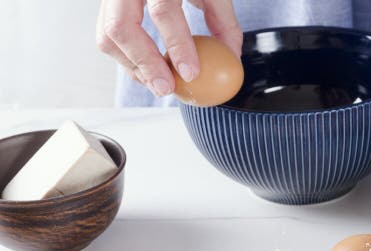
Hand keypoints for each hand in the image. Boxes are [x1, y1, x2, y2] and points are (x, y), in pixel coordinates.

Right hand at [96, 0, 241, 96]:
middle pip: (121, 27)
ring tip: (160, 85)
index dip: (178, 45)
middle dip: (145, 64)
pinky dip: (128, 60)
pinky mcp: (105, 6)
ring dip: (133, 67)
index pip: (164, 10)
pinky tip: (148, 73)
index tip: (191, 73)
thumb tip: (231, 58)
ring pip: (107, 36)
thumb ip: (223, 21)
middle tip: (167, 88)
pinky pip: (106, 38)